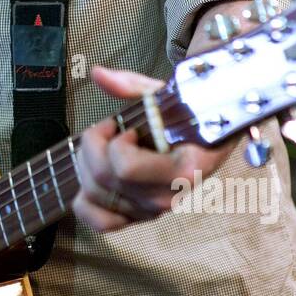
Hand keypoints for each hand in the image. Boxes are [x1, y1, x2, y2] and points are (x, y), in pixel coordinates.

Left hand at [70, 64, 236, 232]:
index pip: (125, 168)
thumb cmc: (188, 116)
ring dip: (86, 165)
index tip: (124, 126)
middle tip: (106, 129)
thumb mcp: (165, 95)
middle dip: (93, 145)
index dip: (114, 141)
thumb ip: (130, 85)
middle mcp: (166, 197)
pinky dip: (85, 203)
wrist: (210, 138)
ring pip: (95, 196)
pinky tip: (90, 179)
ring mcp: (151, 211)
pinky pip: (100, 223)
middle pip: (103, 179)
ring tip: (102, 147)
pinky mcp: (138, 217)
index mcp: (181, 171)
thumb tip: (97, 73)